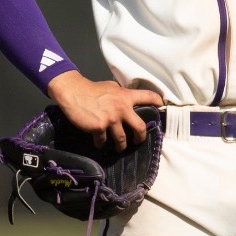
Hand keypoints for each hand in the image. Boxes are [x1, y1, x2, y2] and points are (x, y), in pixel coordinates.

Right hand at [47, 70, 163, 148]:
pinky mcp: (99, 127)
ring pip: (122, 139)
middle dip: (141, 137)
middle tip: (139, 140)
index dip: (158, 101)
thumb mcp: (111, 87)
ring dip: (121, 146)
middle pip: (140, 128)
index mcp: (126, 96)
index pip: (148, 96)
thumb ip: (121, 94)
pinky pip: (103, 141)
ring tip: (120, 147)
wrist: (73, 92)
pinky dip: (101, 143)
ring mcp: (111, 119)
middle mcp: (122, 109)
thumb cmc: (92, 89)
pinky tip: (99, 143)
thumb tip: (128, 98)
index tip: (162, 106)